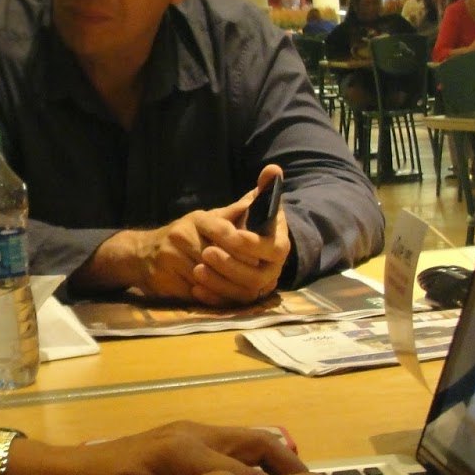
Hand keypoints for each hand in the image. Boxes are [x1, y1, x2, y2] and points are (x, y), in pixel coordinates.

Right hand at [111, 167, 288, 304]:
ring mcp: (171, 257)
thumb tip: (264, 188)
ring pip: (209, 277)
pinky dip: (211, 298)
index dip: (245, 248)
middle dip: (240, 271)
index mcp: (197, 219)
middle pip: (220, 258)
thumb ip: (236, 211)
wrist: (141, 254)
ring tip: (245, 292)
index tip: (258, 259)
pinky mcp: (164, 278)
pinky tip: (223, 298)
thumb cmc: (184, 237)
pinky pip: (194, 292)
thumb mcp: (208, 220)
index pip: (226, 232)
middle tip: (258, 280)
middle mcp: (181, 234)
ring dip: (228, 287)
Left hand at [194, 166, 289, 302]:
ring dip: (219, 281)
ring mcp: (258, 288)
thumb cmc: (249, 224)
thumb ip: (264, 190)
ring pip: (242, 292)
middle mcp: (272, 270)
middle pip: (255, 275)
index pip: (270, 248)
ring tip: (197, 268)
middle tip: (206, 252)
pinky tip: (195, 287)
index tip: (228, 235)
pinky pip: (229, 305)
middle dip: (230, 264)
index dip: (249, 243)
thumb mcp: (255, 206)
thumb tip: (272, 170)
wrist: (245, 248)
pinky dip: (213, 297)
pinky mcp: (241, 300)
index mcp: (279, 245)